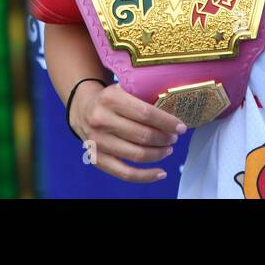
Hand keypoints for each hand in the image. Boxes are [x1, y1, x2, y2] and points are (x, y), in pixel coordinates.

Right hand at [69, 81, 185, 182]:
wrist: (82, 108)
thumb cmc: (111, 98)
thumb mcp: (123, 87)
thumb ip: (144, 95)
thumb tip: (175, 109)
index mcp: (111, 98)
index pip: (146, 113)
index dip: (167, 122)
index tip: (181, 127)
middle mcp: (101, 120)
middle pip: (143, 135)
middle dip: (165, 138)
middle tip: (174, 137)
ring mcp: (98, 142)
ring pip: (137, 155)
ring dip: (159, 154)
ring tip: (168, 149)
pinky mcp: (97, 159)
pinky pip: (125, 173)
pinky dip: (146, 176)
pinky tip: (161, 173)